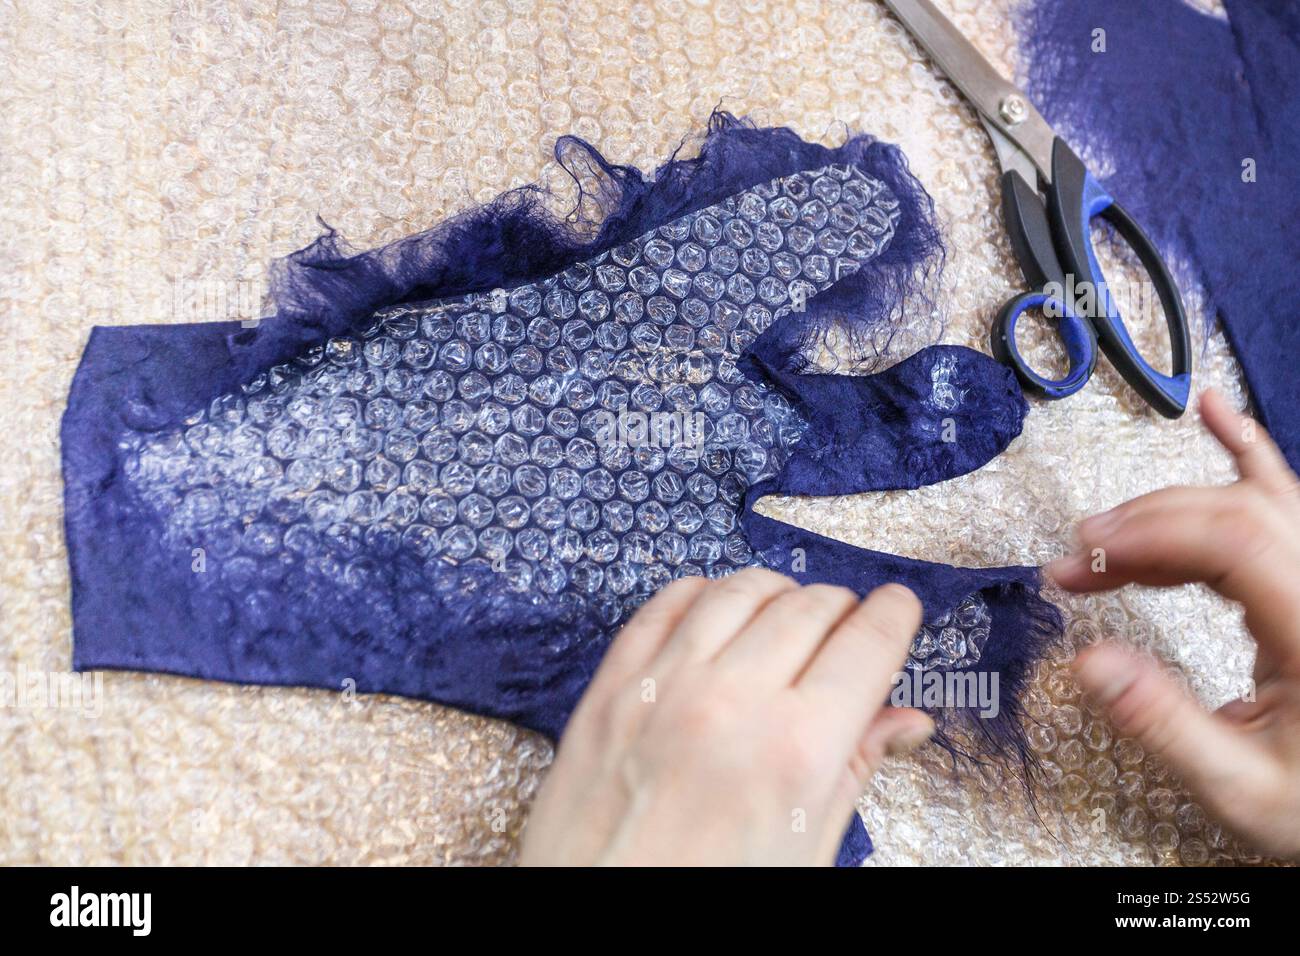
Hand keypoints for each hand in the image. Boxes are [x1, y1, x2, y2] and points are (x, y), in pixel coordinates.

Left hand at [519, 569, 933, 865]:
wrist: (600, 920)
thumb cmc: (705, 898)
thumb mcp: (804, 850)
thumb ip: (853, 770)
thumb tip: (902, 723)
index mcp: (795, 751)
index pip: (867, 644)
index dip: (894, 616)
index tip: (899, 608)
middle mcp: (731, 703)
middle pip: (809, 608)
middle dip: (843, 607)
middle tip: (850, 626)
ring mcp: (664, 687)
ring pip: (738, 591)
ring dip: (776, 592)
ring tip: (789, 614)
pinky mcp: (612, 686)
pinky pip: (663, 605)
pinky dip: (701, 593)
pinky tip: (716, 610)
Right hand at [1049, 389, 1299, 858]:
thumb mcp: (1241, 788)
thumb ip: (1165, 724)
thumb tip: (1088, 662)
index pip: (1233, 541)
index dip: (1150, 535)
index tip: (1086, 558)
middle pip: (1233, 511)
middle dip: (1142, 523)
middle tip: (1077, 560)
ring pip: (1252, 499)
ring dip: (1169, 506)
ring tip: (1103, 534)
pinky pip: (1280, 497)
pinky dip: (1244, 451)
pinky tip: (1214, 412)